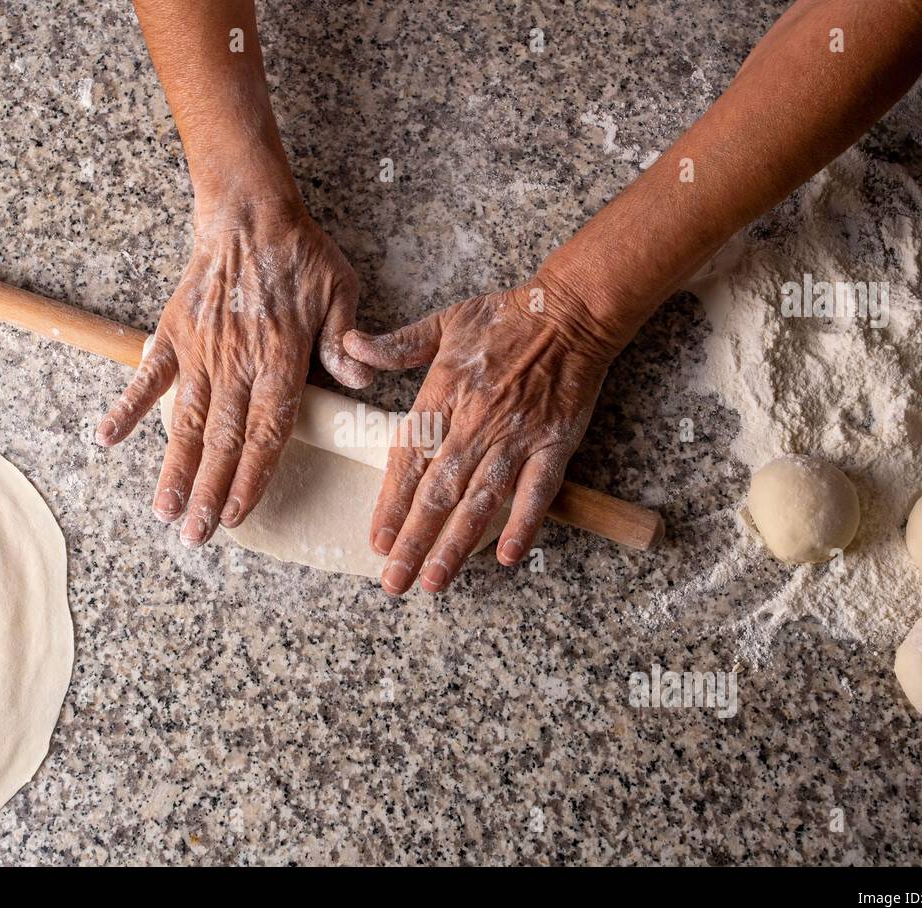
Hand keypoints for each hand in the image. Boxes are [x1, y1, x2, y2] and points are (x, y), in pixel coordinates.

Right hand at [96, 198, 371, 545]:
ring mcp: (201, 349)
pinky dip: (127, 405)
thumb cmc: (301, 255)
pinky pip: (148, 374)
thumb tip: (360, 382)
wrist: (250, 211)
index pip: (266, 432)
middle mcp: (237, 362)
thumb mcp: (341, 293)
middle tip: (197, 537)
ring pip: (186, 420)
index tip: (238, 515)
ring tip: (164, 511)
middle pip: (222, 440)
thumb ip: (347, 342)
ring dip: (174, 467)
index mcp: (280, 358)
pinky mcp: (173, 332)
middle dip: (209, 492)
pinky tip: (107, 438)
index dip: (251, 476)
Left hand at [344, 278, 614, 594]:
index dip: (392, 502)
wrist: (571, 310)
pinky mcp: (555, 443)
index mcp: (444, 393)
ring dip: (456, 544)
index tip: (379, 540)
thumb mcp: (443, 322)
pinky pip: (537, 491)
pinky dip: (523, 523)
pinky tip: (506, 556)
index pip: (410, 458)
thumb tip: (350, 347)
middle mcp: (476, 421)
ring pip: (480, 499)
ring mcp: (517, 436)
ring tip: (435, 581)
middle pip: (438, 491)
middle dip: (414, 541)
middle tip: (395, 582)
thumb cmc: (505, 316)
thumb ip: (396, 344)